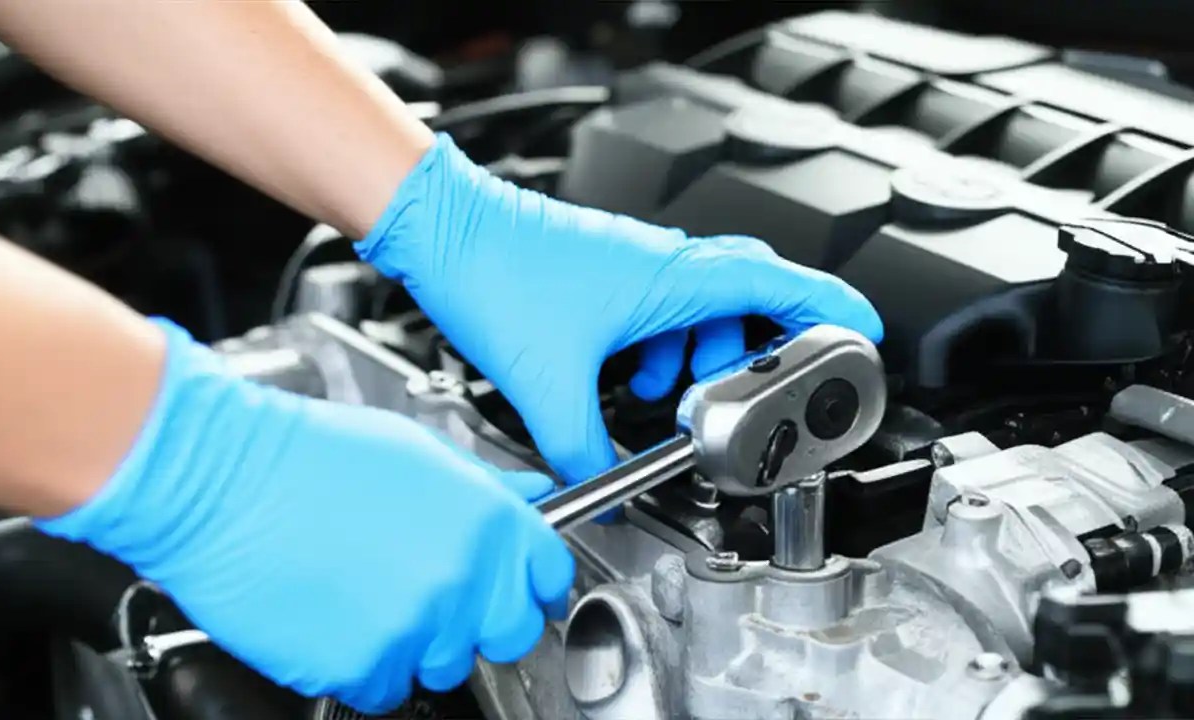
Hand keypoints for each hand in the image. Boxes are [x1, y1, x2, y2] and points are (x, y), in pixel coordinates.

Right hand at [35, 320, 573, 713]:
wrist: (223, 481)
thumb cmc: (310, 457)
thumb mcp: (418, 450)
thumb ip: (485, 486)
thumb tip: (531, 498)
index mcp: (488, 520)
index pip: (550, 576)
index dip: (528, 582)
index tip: (509, 586)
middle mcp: (464, 577)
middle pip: (511, 634)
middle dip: (479, 621)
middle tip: (432, 595)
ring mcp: (418, 628)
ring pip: (445, 665)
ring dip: (416, 643)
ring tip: (366, 593)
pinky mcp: (365, 667)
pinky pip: (383, 688)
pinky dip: (362, 665)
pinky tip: (335, 616)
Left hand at [357, 134, 882, 483]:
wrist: (442, 228)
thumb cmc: (495, 272)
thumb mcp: (547, 383)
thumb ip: (582, 448)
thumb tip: (604, 487)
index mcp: (671, 279)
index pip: (778, 286)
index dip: (830, 309)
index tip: (863, 331)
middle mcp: (662, 263)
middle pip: (751, 294)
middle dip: (765, 344)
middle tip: (766, 384)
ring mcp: (636, 262)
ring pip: (704, 304)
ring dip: (704, 351)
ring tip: (676, 394)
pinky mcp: (609, 269)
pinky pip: (663, 306)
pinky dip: (665, 344)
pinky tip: (634, 375)